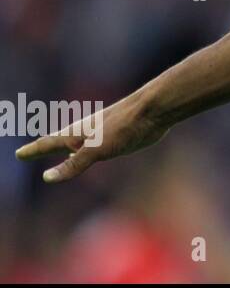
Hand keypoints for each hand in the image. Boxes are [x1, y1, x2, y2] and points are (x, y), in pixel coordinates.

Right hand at [14, 92, 169, 182]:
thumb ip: (73, 164)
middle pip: (60, 143)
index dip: (33, 150)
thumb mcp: (95, 149)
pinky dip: (86, 151)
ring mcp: (102, 134)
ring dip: (67, 150)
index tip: (18, 154)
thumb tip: (47, 178)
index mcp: (76, 133)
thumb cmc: (123, 126)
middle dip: (45, 148)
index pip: (48, 144)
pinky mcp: (118, 138)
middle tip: (29, 152)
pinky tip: (92, 153)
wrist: (154, 110)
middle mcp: (86, 133)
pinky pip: (95, 146)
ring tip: (60, 154)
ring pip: (79, 144)